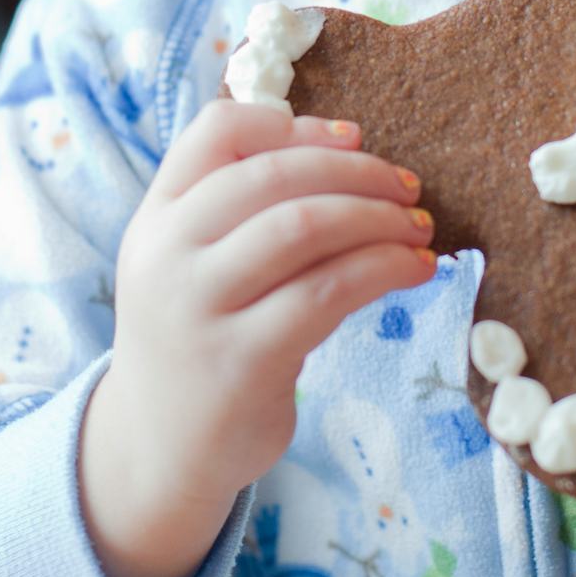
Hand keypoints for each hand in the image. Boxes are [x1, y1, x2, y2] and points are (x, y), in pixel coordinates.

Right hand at [101, 99, 435, 510]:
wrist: (159, 452)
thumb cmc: (201, 336)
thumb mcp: (195, 261)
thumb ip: (245, 204)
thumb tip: (348, 139)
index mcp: (157, 217)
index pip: (217, 130)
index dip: (294, 124)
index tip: (353, 136)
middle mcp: (167, 255)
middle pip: (275, 175)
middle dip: (357, 171)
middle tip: (409, 186)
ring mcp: (199, 309)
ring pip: (304, 226)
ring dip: (378, 216)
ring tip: (418, 227)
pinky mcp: (242, 362)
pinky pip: (328, 291)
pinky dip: (383, 268)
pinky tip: (415, 269)